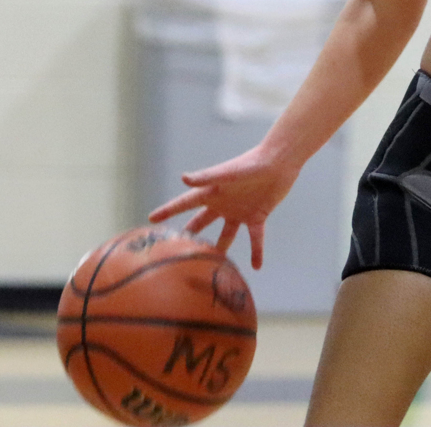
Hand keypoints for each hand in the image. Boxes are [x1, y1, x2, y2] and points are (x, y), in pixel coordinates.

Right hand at [148, 143, 301, 268]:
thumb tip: (183, 178)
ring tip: (213, 268)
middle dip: (191, 235)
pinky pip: (255, 238)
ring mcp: (240, 211)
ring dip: (221, 249)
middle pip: (202, 222)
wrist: (279, 161)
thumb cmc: (252, 163)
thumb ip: (207, 177)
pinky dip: (256, 252)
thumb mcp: (228, 173)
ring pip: (226, 235)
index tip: (151, 220)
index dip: (168, 211)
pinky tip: (257, 267)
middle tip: (177, 251)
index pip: (185, 203)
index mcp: (212, 191)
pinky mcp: (257, 216)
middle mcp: (223, 203)